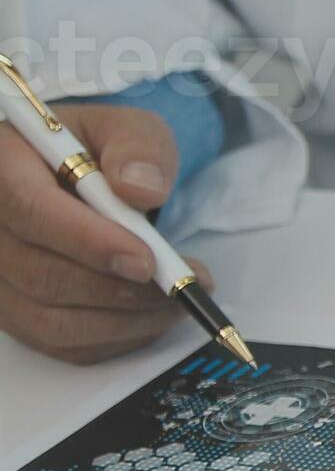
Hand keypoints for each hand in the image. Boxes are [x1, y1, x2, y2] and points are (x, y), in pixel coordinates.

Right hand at [0, 102, 208, 363]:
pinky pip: (56, 343)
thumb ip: (138, 147)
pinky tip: (147, 319)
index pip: (32, 210)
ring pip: (47, 320)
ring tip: (176, 303)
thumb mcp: (127, 127)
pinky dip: (110, 339)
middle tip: (182, 285)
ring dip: (122, 321)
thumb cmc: (99, 152)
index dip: (89, 242)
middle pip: (39, 274)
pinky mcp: (10, 311)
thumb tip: (142, 188)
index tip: (147, 261)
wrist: (77, 177)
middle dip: (119, 289)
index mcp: (1, 166)